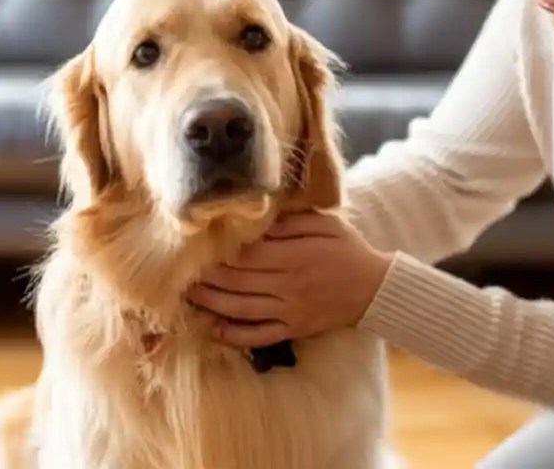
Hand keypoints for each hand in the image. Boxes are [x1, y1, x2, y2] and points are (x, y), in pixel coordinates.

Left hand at [187, 212, 392, 347]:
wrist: (375, 288)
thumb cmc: (347, 250)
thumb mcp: (325, 224)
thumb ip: (292, 221)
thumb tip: (258, 218)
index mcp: (294, 255)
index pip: (247, 254)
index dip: (220, 251)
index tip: (197, 246)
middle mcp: (288, 284)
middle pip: (237, 280)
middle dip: (206, 276)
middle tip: (179, 271)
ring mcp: (289, 310)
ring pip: (241, 308)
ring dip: (211, 302)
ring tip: (187, 295)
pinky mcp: (293, 328)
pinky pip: (259, 335)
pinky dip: (234, 335)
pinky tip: (213, 329)